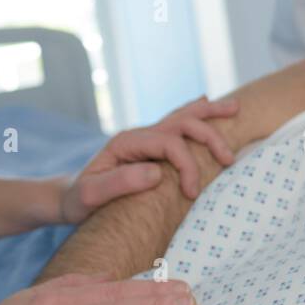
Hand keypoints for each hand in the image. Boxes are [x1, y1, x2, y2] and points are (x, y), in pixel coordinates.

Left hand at [59, 95, 239, 221]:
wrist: (69, 199)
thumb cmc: (79, 201)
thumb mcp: (91, 196)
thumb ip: (120, 182)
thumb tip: (157, 173)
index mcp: (127, 142)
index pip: (170, 143)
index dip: (187, 164)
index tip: (192, 193)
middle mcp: (139, 135)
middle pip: (182, 123)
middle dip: (210, 137)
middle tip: (228, 161)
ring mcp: (146, 138)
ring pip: (183, 116)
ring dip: (210, 113)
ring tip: (236, 108)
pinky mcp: (151, 147)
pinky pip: (178, 124)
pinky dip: (196, 113)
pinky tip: (208, 104)